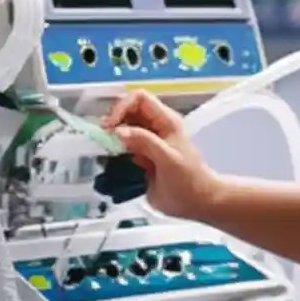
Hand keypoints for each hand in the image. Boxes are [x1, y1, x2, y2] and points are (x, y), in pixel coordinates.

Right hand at [101, 90, 222, 220]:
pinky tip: (109, 161)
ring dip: (111, 136)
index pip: (139, 98)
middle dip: (114, 121)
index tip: (110, 126)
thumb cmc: (188, 179)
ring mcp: (147, 142)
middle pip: (128, 111)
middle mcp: (155, 127)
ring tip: (104, 149)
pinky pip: (122, 148)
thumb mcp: (168, 158)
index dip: (122, 107)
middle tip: (103, 138)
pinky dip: (113, 151)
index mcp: (165, 121)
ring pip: (123, 129)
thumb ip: (144, 141)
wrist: (196, 202)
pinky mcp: (141, 158)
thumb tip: (118, 131)